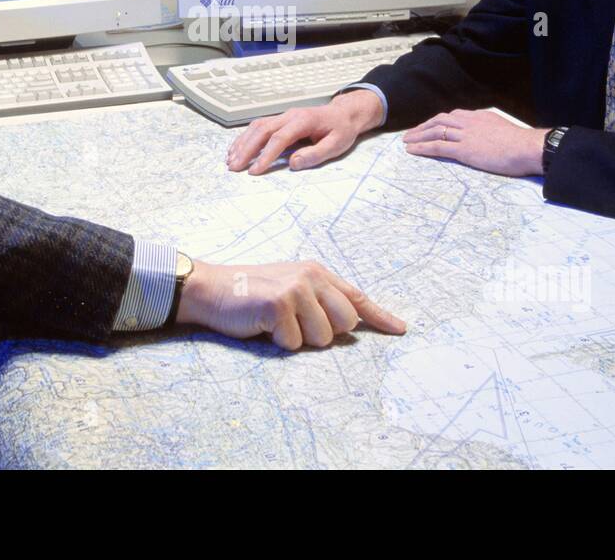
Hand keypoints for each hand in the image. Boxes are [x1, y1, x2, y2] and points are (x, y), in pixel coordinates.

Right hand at [175, 259, 405, 349]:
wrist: (213, 289)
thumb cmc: (252, 293)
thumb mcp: (291, 287)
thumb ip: (319, 300)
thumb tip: (350, 325)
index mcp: (317, 272)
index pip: (356, 297)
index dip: (380, 317)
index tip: (401, 330)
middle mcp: (311, 277)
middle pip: (345, 324)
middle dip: (323, 333)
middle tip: (295, 324)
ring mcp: (296, 289)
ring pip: (322, 338)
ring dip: (299, 339)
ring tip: (276, 323)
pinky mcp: (279, 305)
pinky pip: (295, 343)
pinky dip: (279, 342)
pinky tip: (263, 325)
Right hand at [225, 89, 382, 174]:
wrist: (344, 114)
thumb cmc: (341, 129)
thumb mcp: (336, 144)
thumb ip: (315, 154)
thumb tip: (294, 163)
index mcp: (303, 121)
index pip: (279, 138)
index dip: (265, 155)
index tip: (255, 170)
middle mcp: (289, 115)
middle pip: (262, 130)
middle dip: (246, 149)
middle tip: (235, 167)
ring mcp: (283, 116)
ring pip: (257, 126)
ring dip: (242, 143)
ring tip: (231, 161)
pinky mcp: (280, 120)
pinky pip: (259, 126)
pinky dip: (246, 137)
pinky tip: (237, 149)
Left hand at [402, 108, 548, 176]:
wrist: (526, 148)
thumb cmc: (520, 143)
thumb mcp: (502, 128)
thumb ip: (489, 129)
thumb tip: (486, 136)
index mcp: (478, 117)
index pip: (453, 116)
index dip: (438, 121)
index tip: (429, 126)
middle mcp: (468, 122)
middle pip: (439, 121)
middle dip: (423, 127)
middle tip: (411, 133)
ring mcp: (465, 135)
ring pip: (435, 132)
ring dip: (418, 136)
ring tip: (406, 141)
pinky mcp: (463, 150)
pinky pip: (437, 147)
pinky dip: (422, 147)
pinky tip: (412, 150)